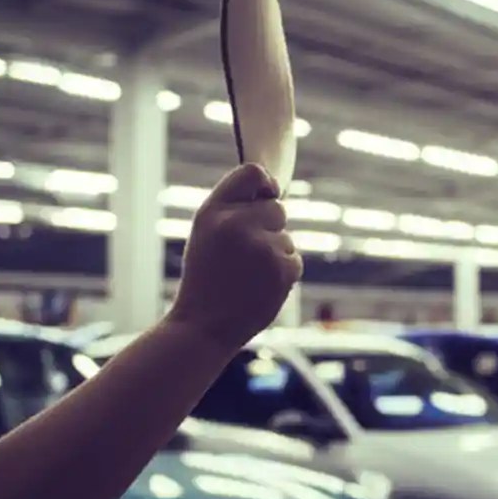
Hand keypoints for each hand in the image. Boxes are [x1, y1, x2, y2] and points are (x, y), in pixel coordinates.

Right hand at [166, 163, 302, 350]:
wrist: (203, 326)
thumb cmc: (205, 277)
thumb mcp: (206, 233)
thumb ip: (234, 207)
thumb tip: (273, 188)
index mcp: (213, 212)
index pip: (252, 173)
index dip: (264, 183)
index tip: (266, 194)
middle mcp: (237, 224)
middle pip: (276, 207)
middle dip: (268, 226)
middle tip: (244, 253)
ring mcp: (263, 247)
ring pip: (285, 236)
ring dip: (274, 253)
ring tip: (247, 275)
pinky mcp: (283, 269)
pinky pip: (293, 258)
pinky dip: (282, 272)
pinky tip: (259, 286)